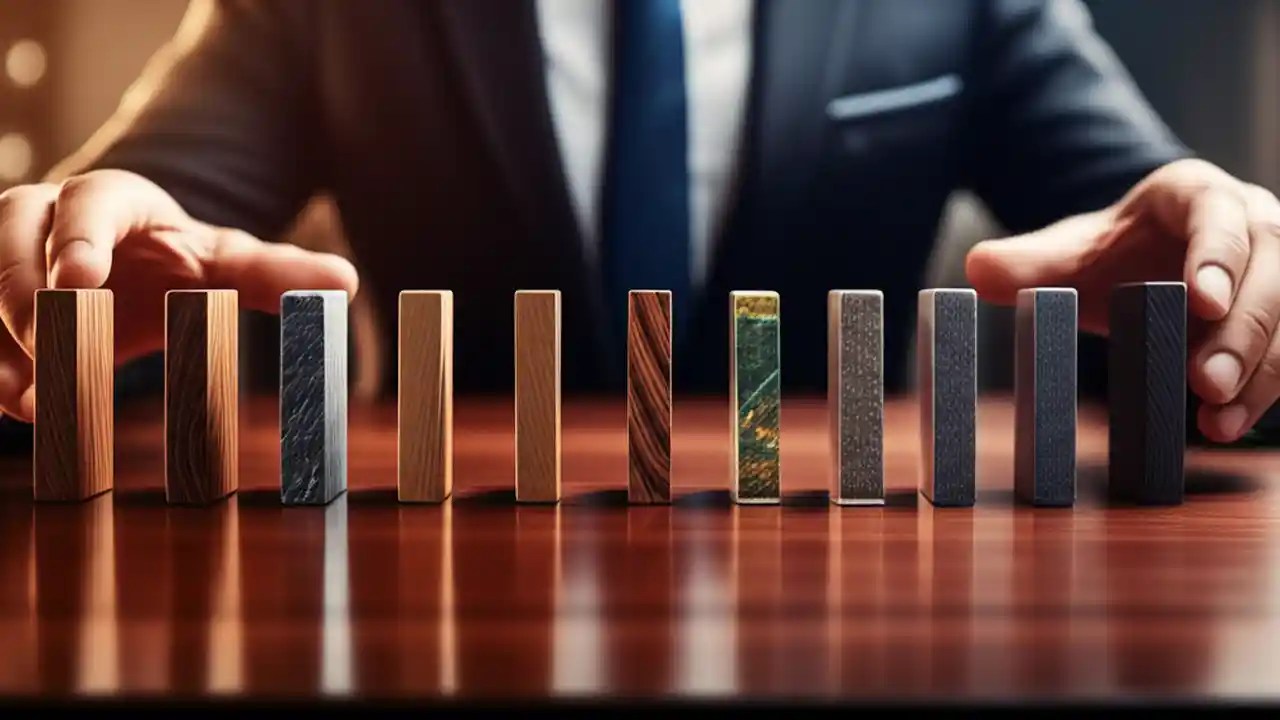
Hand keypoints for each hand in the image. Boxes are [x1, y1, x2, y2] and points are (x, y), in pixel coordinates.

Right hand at [0, 169, 357, 421]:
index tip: (80, 282)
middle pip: (12, 237)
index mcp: (108, 197)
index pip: (87, 204)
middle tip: (47, 350)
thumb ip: (274, 272)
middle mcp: (40, 212)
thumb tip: (344, 281)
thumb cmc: (175, 260)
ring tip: (23, 397)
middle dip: (24, 295)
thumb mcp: (224, 263)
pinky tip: (9, 404)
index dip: (80, 239)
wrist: (123, 267)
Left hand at [966, 159, 1279, 442]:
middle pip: (1268, 272)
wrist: (1147, 263)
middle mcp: (1255, 225)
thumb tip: (976, 268)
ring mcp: (1279, 270)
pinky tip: (1228, 425)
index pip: (1219, 216)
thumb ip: (1029, 263)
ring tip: (1218, 417)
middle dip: (1241, 331)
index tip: (1199, 299)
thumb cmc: (1114, 254)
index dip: (1216, 256)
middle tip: (1207, 381)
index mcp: (1198, 196)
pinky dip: (1265, 389)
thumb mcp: (1071, 255)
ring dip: (1262, 369)